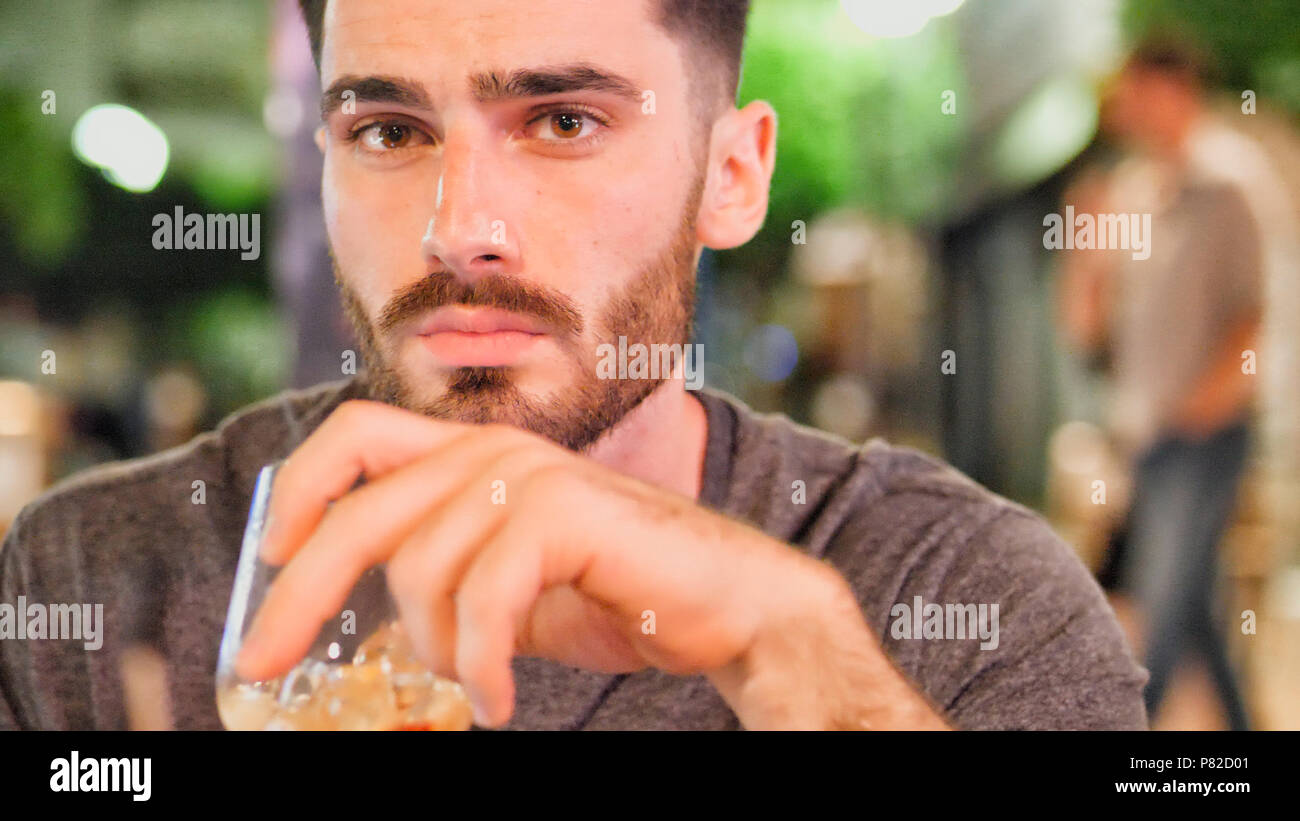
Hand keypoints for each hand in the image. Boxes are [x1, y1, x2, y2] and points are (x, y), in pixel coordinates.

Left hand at [233, 399, 850, 727]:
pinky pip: (485, 599)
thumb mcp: (509, 591)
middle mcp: (494, 451)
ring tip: (477, 681)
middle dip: (300, 593)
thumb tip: (374, 634)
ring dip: (438, 648)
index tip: (270, 561)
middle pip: (362, 512)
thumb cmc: (621, 594)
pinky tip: (499, 701)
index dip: (300, 489)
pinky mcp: (566, 511)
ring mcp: (531, 475)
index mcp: (474, 455)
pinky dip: (480, 664)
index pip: (356, 435)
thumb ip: (446, 583)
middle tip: (263, 664)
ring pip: (421, 572)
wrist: (729, 604)